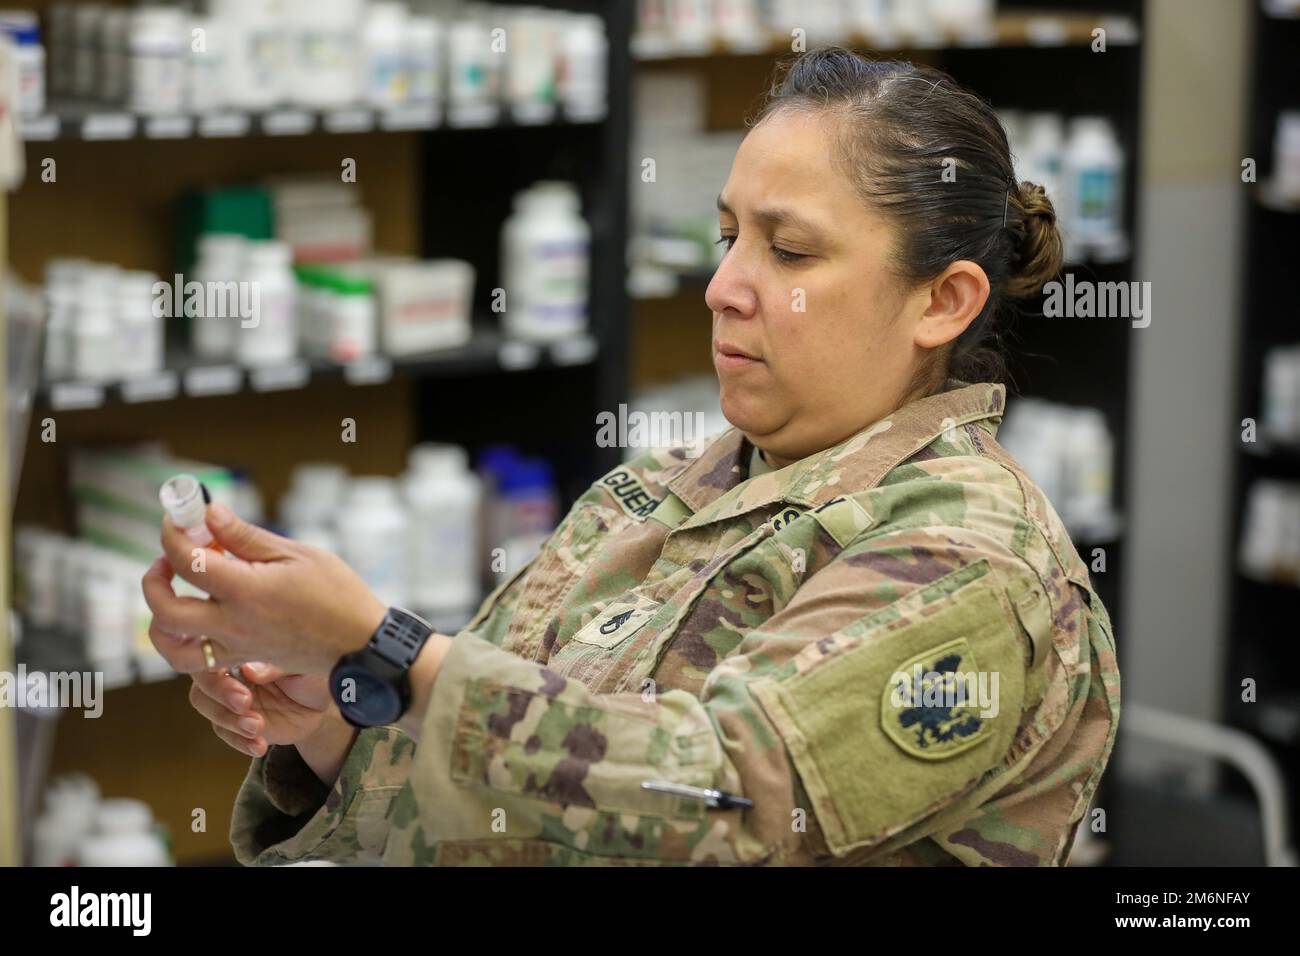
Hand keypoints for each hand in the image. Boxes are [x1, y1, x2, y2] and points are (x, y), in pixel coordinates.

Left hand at [143, 503, 386, 676]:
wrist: (360, 644)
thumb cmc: (338, 594)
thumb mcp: (299, 554)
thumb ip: (246, 537)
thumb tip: (209, 514)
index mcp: (247, 591)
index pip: (188, 561)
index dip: (174, 536)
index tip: (178, 520)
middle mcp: (234, 624)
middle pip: (165, 611)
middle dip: (154, 581)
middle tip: (168, 560)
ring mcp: (237, 648)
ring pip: (172, 648)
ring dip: (160, 620)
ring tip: (175, 593)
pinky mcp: (245, 660)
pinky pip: (198, 661)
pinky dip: (186, 640)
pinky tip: (200, 616)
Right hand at [188, 663, 331, 756]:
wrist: (318, 707)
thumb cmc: (311, 675)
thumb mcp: (304, 668)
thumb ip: (277, 667)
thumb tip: (250, 670)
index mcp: (240, 649)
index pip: (211, 652)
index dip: (216, 666)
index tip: (235, 677)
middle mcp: (228, 672)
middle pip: (202, 683)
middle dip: (220, 694)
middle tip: (246, 703)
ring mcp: (226, 699)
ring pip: (207, 707)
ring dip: (229, 721)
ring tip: (258, 726)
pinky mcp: (231, 723)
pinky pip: (224, 733)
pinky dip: (239, 741)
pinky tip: (259, 745)